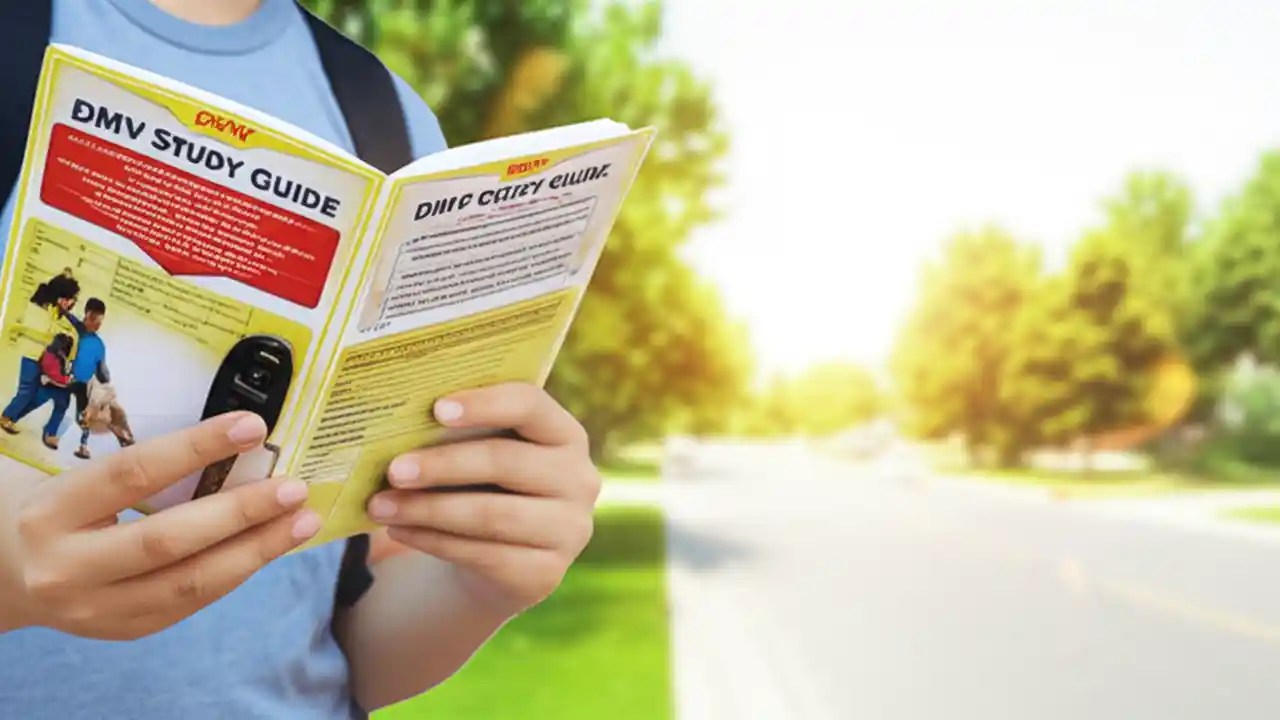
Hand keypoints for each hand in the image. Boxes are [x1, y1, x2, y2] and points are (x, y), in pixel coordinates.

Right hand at [0, 411, 320, 639]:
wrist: (4, 573)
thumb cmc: (54, 508)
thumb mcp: (71, 477)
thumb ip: (135, 463)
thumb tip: (232, 436)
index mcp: (54, 512)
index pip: (134, 474)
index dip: (197, 448)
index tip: (252, 427)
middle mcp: (69, 566)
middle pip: (168, 541)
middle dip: (240, 513)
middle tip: (294, 488)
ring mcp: (96, 608)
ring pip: (190, 583)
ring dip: (256, 551)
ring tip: (302, 522)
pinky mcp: (124, 629)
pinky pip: (192, 601)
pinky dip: (237, 571)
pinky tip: (270, 547)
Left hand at [366, 383, 599, 616]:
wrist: (506, 556)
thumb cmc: (486, 485)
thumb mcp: (484, 452)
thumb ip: (461, 432)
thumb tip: (396, 420)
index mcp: (566, 434)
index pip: (532, 405)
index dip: (485, 405)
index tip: (436, 409)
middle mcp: (579, 480)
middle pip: (506, 462)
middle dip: (443, 465)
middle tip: (393, 469)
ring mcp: (568, 531)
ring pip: (490, 515)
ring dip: (428, 509)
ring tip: (380, 506)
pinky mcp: (546, 573)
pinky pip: (483, 554)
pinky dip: (433, 541)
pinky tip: (400, 530)